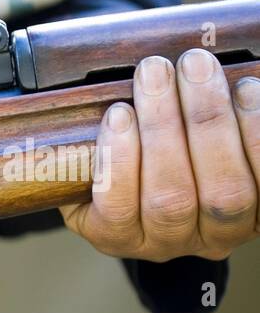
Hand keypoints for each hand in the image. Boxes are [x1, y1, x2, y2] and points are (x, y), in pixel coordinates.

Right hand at [63, 50, 259, 261]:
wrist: (177, 179)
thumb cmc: (125, 161)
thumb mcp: (87, 165)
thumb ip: (80, 148)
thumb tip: (71, 104)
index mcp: (116, 237)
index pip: (116, 212)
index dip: (118, 162)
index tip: (117, 111)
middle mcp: (169, 244)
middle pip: (171, 199)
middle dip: (164, 128)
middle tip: (156, 70)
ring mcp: (219, 232)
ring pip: (224, 191)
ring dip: (210, 122)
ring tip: (198, 68)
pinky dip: (255, 130)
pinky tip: (243, 90)